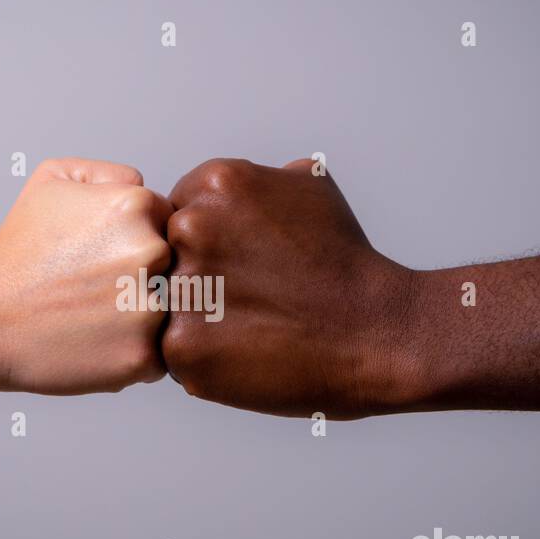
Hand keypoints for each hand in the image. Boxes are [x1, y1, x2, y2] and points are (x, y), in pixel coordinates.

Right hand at [0, 158, 172, 394]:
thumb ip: (111, 174)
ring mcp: (150, 307)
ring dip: (147, 319)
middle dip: (148, 280)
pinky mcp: (142, 356)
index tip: (104, 258)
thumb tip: (147, 189)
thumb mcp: (54, 180)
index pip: (171, 226)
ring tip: (99, 319)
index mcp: (137, 206)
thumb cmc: (16, 254)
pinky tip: (97, 345)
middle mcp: (150, 253)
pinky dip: (136, 355)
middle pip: (179, 268)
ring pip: (176, 313)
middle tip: (101, 291)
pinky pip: (163, 356)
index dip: (138, 243)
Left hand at [162, 158, 424, 417]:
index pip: (175, 212)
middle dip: (196, 279)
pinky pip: (171, 353)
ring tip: (247, 327)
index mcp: (214, 184)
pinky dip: (203, 359)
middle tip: (244, 299)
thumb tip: (252, 179)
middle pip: (164, 257)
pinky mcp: (182, 346)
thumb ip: (263, 178)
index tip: (239, 264)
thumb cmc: (345, 265)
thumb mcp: (311, 189)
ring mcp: (183, 287)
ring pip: (164, 306)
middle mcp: (190, 228)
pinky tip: (244, 355)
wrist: (376, 331)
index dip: (205, 245)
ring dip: (195, 318)